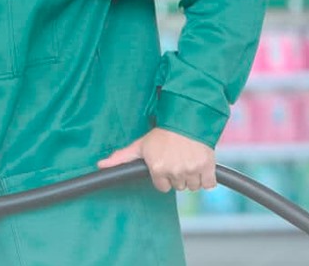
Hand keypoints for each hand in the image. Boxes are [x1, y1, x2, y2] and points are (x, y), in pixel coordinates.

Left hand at [97, 128, 216, 192]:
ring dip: (191, 177)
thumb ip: (121, 158)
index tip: (165, 164)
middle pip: (178, 187)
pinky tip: (199, 165)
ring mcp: (191, 170)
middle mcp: (174, 171)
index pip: (162, 187)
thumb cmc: (162, 134)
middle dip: (177, 175)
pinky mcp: (207, 167)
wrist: (187, 120)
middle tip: (176, 159)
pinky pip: (208, 184)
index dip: (163, 176)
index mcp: (157, 168)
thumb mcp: (139, 145)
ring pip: (192, 186)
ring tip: (187, 160)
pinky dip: (206, 178)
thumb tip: (100, 165)